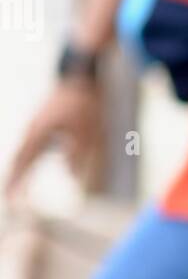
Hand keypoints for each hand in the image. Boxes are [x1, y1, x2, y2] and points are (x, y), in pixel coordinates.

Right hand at [5, 80, 102, 195]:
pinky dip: (25, 160)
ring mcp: (34, 126)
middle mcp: (31, 131)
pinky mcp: (40, 123)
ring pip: (21, 153)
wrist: (79, 76)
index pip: (23, 164)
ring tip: (13, 188)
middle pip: (17, 160)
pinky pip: (28, 146)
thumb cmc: (82, 103)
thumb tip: (72, 176)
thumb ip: (78, 154)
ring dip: (17, 171)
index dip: (17, 184)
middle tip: (9, 200)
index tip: (13, 201)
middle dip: (12, 181)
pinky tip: (25, 166)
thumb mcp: (87, 132)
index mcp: (39, 134)